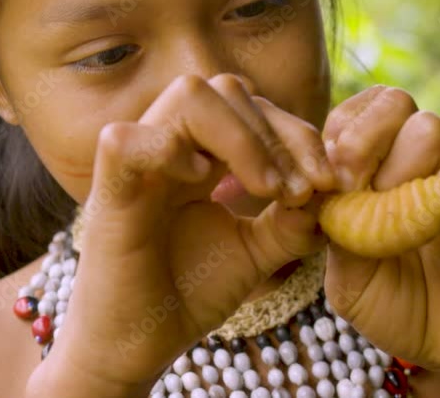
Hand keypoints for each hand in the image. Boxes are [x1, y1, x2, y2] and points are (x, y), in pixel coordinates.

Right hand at [27, 73, 336, 395]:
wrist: (134, 348)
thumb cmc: (184, 296)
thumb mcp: (254, 253)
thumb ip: (292, 223)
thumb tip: (331, 195)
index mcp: (199, 154)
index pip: (253, 108)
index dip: (297, 134)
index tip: (329, 184)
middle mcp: (168, 147)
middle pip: (226, 90)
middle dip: (278, 133)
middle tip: (302, 190)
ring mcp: (137, 164)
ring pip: (189, 96)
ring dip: (242, 137)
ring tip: (269, 190)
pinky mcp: (107, 192)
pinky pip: (126, 141)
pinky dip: (169, 150)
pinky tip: (202, 185)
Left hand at [320, 85, 439, 376]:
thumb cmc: (392, 304)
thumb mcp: (345, 276)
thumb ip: (331, 231)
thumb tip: (310, 189)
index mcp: (373, 166)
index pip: (353, 111)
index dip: (334, 135)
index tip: (324, 181)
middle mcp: (413, 160)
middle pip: (392, 101)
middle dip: (361, 137)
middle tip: (350, 185)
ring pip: (428, 126)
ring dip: (398, 167)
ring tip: (390, 215)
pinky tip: (432, 218)